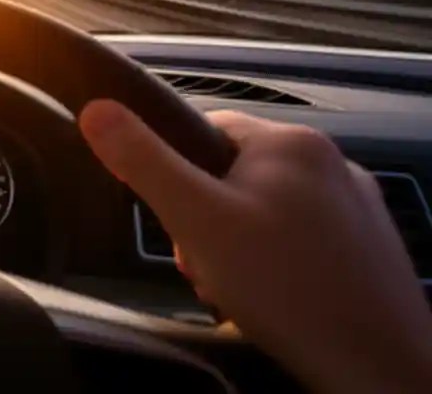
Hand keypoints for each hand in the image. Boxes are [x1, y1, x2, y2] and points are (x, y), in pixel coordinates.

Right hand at [79, 101, 431, 393]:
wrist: (377, 363)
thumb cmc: (285, 287)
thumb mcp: (195, 220)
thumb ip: (144, 163)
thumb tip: (96, 109)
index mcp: (287, 141)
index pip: (205, 131)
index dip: (177, 174)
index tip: (177, 219)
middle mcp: (330, 160)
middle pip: (234, 176)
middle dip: (208, 222)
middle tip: (208, 264)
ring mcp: (356, 205)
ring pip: (267, 212)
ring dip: (239, 248)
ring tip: (241, 288)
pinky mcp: (368, 246)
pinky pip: (301, 242)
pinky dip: (279, 266)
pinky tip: (276, 299)